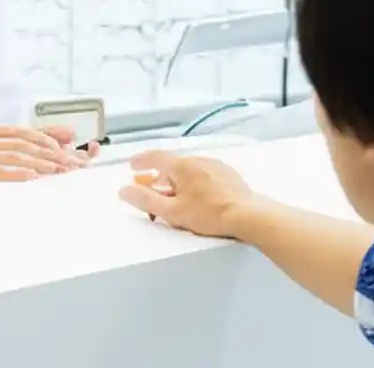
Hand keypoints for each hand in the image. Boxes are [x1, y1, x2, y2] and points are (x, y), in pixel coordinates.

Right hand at [0, 124, 89, 191]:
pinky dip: (18, 173)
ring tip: (55, 168)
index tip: (68, 138)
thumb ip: (3, 147)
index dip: (47, 133)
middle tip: (67, 157)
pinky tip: (32, 176)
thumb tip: (35, 150)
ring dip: (38, 162)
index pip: (22, 130)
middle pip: (22, 141)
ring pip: (14, 154)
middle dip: (48, 149)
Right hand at [117, 150, 265, 240]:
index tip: (132, 166)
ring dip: (176, 180)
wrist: (248, 215)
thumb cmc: (209, 214)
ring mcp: (215, 166)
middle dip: (158, 176)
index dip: (141, 161)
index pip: (155, 157)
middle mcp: (198, 160)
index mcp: (182, 166)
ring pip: (189, 170)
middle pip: (172, 165)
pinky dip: (193, 182)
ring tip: (173, 196)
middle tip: (149, 187)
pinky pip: (203, 174)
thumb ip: (146, 200)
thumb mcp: (172, 212)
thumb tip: (124, 191)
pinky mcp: (228, 175)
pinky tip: (196, 197)